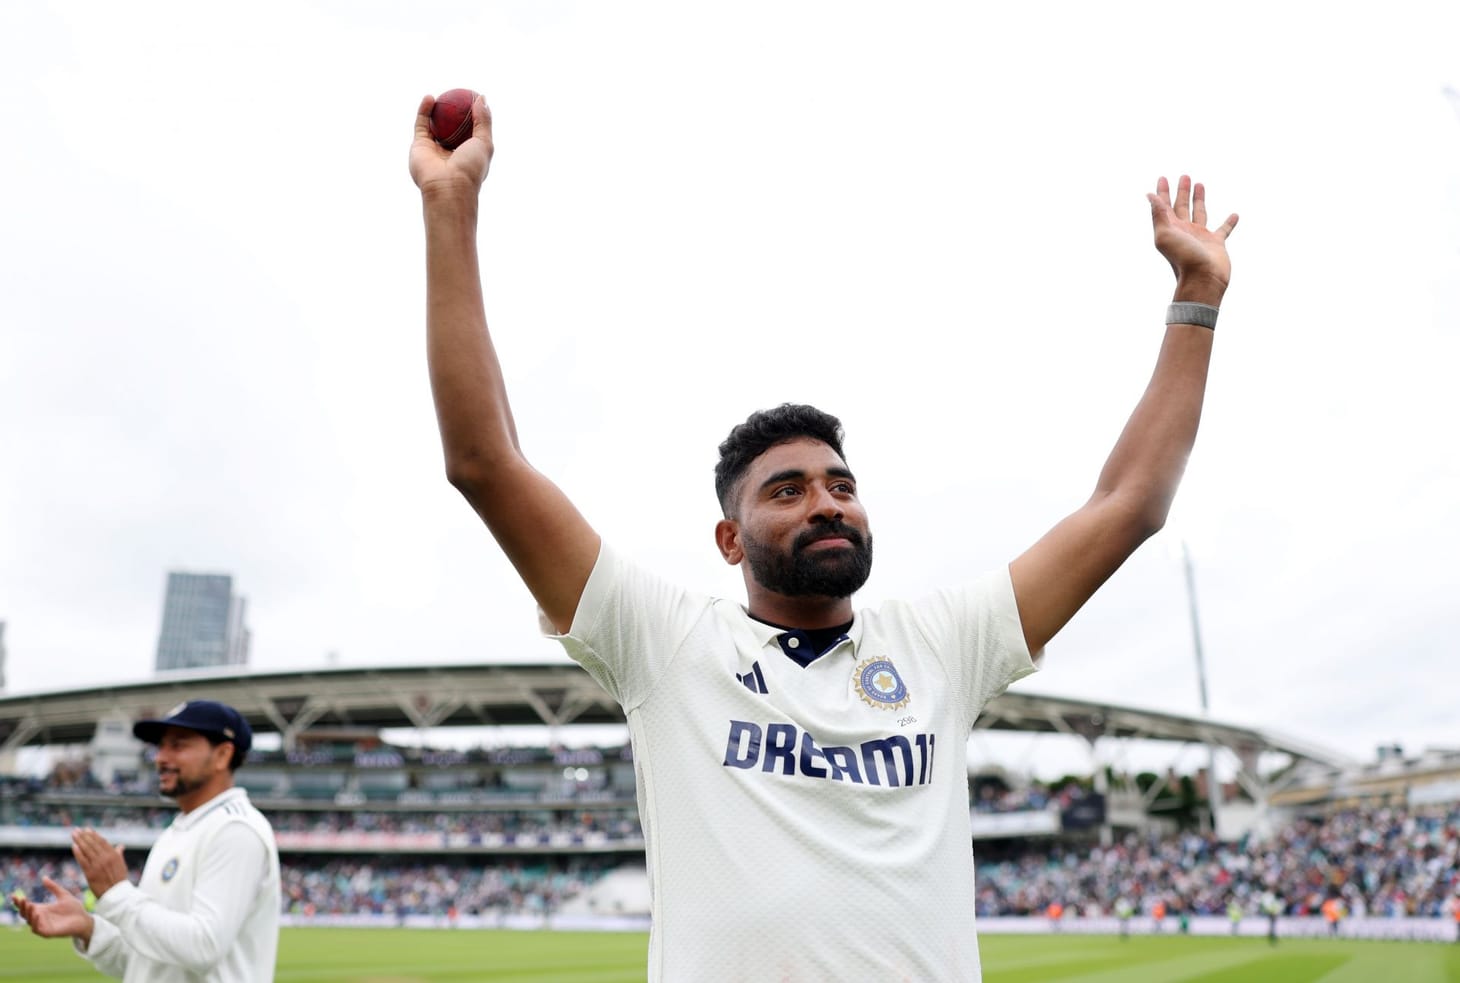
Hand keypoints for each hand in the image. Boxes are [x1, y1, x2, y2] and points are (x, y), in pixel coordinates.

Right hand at [11, 877, 93, 940]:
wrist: (84, 919)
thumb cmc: (74, 908)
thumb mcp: (63, 895)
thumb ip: (53, 887)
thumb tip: (43, 877)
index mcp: (42, 910)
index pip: (27, 907)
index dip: (19, 902)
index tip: (14, 896)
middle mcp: (40, 918)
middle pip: (25, 914)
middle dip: (22, 907)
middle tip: (22, 899)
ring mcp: (44, 926)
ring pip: (30, 922)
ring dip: (28, 914)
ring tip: (30, 905)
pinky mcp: (48, 933)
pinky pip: (38, 930)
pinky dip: (36, 923)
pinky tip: (38, 914)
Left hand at [71, 828, 127, 898]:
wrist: (116, 894)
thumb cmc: (119, 880)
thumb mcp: (122, 865)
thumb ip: (119, 854)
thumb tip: (120, 846)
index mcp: (114, 855)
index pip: (102, 841)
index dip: (94, 835)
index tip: (87, 829)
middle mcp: (105, 858)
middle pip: (93, 843)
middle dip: (84, 835)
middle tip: (77, 830)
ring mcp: (97, 865)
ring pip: (87, 849)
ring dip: (79, 841)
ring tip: (74, 834)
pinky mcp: (90, 872)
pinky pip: (83, 860)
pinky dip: (78, 852)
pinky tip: (74, 846)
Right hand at [409, 93, 494, 198]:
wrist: (447, 187)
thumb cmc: (470, 168)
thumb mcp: (484, 142)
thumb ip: (484, 120)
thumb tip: (481, 98)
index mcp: (468, 154)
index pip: (470, 132)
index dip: (472, 116)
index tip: (474, 98)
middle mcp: (450, 153)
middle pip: (451, 128)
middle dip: (453, 112)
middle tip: (458, 94)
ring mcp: (434, 150)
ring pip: (435, 125)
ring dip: (438, 109)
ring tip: (444, 94)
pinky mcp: (419, 146)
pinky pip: (421, 124)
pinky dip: (424, 110)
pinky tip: (430, 97)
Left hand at [1147, 175, 1237, 299]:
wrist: (1203, 279)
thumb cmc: (1183, 259)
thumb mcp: (1165, 235)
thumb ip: (1158, 215)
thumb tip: (1149, 195)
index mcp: (1170, 229)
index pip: (1163, 206)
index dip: (1162, 192)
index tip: (1163, 177)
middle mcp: (1184, 231)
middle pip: (1181, 206)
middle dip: (1181, 191)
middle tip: (1184, 176)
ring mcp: (1200, 237)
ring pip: (1199, 213)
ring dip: (1199, 199)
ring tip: (1200, 184)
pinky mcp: (1216, 244)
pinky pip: (1223, 229)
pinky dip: (1229, 222)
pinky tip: (1234, 215)